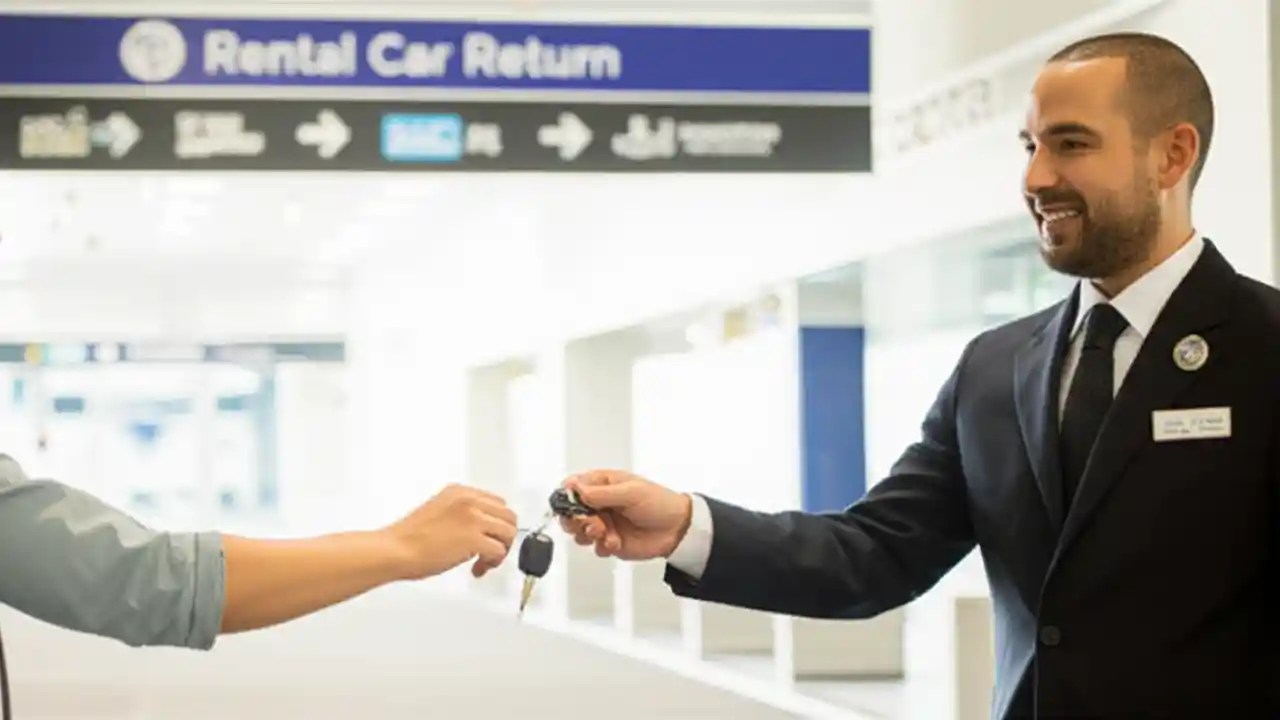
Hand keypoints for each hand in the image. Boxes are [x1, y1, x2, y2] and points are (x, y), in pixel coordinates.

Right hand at [382, 484, 516, 579]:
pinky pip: (499, 551)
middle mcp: (469, 500)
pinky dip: (492, 563)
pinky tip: (477, 569)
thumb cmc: (409, 538)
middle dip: (503, 537)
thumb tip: (477, 529)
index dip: (494, 524)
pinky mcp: (474, 538)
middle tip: (491, 552)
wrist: (396, 550)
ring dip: (501, 550)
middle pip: (507, 516)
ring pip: (508, 532)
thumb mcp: (438, 511)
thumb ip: (460, 514)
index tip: (488, 537)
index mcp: (459, 492)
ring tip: (484, 562)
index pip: (495, 503)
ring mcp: (473, 518)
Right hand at [560, 470, 691, 560]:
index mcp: (603, 483)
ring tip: (605, 533)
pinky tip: (616, 542)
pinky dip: (603, 546)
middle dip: (575, 519)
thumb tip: (576, 489)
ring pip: (579, 531)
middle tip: (589, 523)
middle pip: (570, 511)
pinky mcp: (609, 542)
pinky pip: (594, 547)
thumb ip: (602, 493)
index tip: (572, 504)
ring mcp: (603, 523)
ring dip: (589, 534)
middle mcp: (600, 503)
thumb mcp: (631, 492)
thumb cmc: (659, 503)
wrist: (677, 530)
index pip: (573, 486)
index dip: (567, 496)